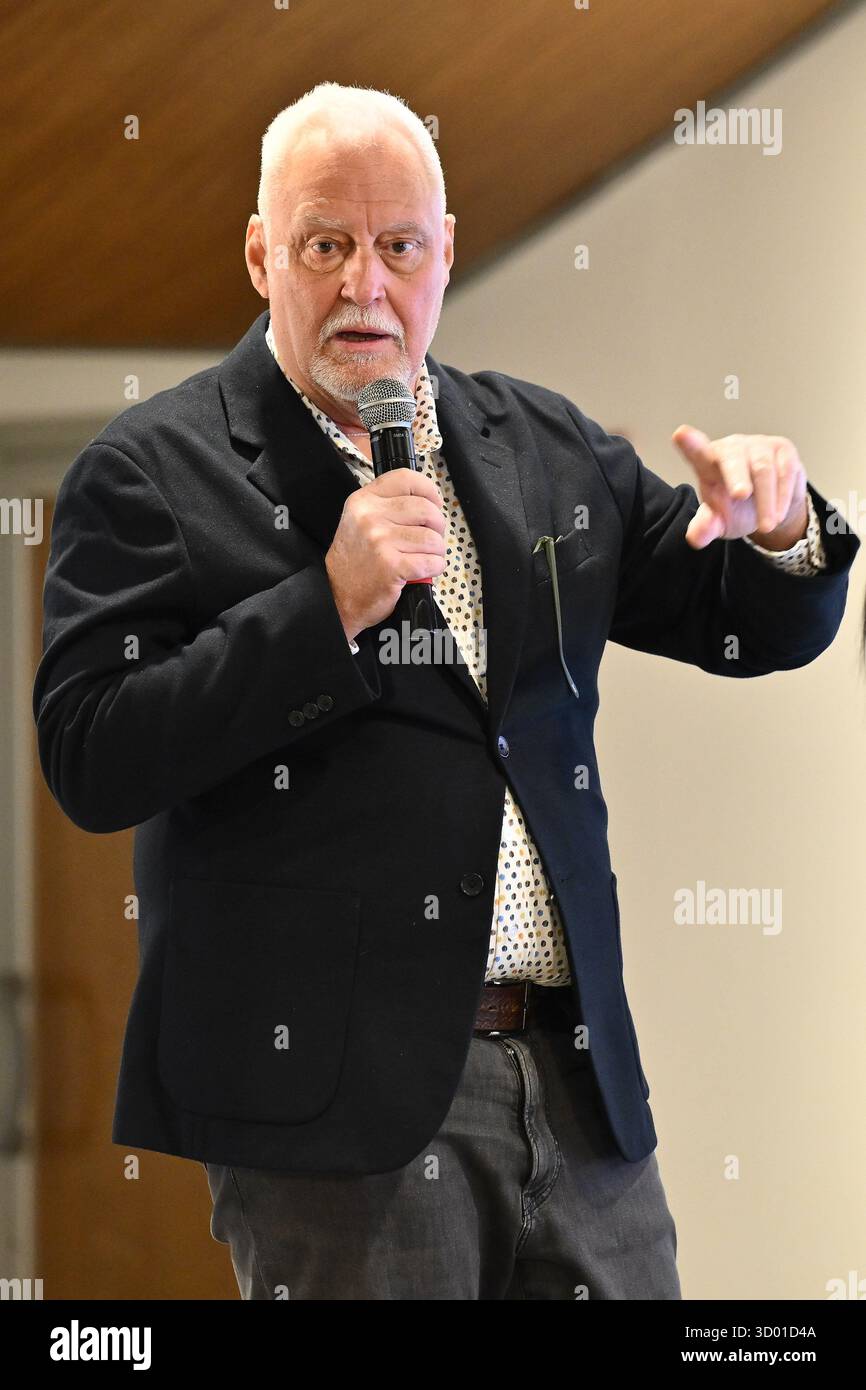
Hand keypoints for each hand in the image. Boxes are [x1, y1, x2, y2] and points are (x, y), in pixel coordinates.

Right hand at [325, 468, 446, 640]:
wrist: (337, 595)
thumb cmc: (355, 560)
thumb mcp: (359, 520)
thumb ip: (387, 505)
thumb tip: (428, 501)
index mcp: (363, 500)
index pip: (405, 479)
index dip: (428, 490)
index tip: (435, 503)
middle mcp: (370, 517)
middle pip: (426, 509)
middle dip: (437, 526)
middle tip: (431, 539)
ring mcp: (380, 541)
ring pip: (432, 538)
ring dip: (437, 551)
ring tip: (425, 557)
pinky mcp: (392, 566)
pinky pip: (431, 562)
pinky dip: (435, 567)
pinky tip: (424, 570)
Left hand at [672, 426, 807, 549]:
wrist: (771, 505)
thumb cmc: (736, 507)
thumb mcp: (719, 522)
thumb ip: (705, 528)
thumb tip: (695, 538)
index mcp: (708, 462)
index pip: (697, 452)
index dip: (689, 444)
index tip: (680, 435)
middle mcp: (732, 448)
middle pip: (733, 457)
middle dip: (736, 476)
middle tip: (740, 495)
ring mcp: (759, 445)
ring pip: (763, 469)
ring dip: (765, 501)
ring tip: (766, 526)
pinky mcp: (783, 449)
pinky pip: (785, 471)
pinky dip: (782, 496)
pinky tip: (778, 514)